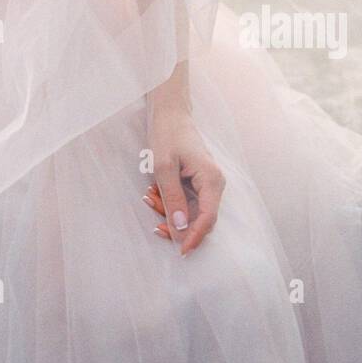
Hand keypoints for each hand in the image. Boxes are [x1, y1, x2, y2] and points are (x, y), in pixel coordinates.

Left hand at [144, 108, 224, 256]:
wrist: (169, 112)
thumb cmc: (168, 133)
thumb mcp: (164, 165)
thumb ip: (173, 196)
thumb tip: (179, 227)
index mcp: (211, 180)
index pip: (208, 218)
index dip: (194, 237)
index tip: (179, 250)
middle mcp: (213, 184)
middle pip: (199, 218)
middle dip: (175, 223)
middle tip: (153, 219)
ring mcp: (205, 184)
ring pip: (189, 212)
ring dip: (168, 210)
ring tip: (148, 196)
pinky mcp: (195, 183)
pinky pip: (184, 201)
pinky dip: (168, 201)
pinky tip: (152, 192)